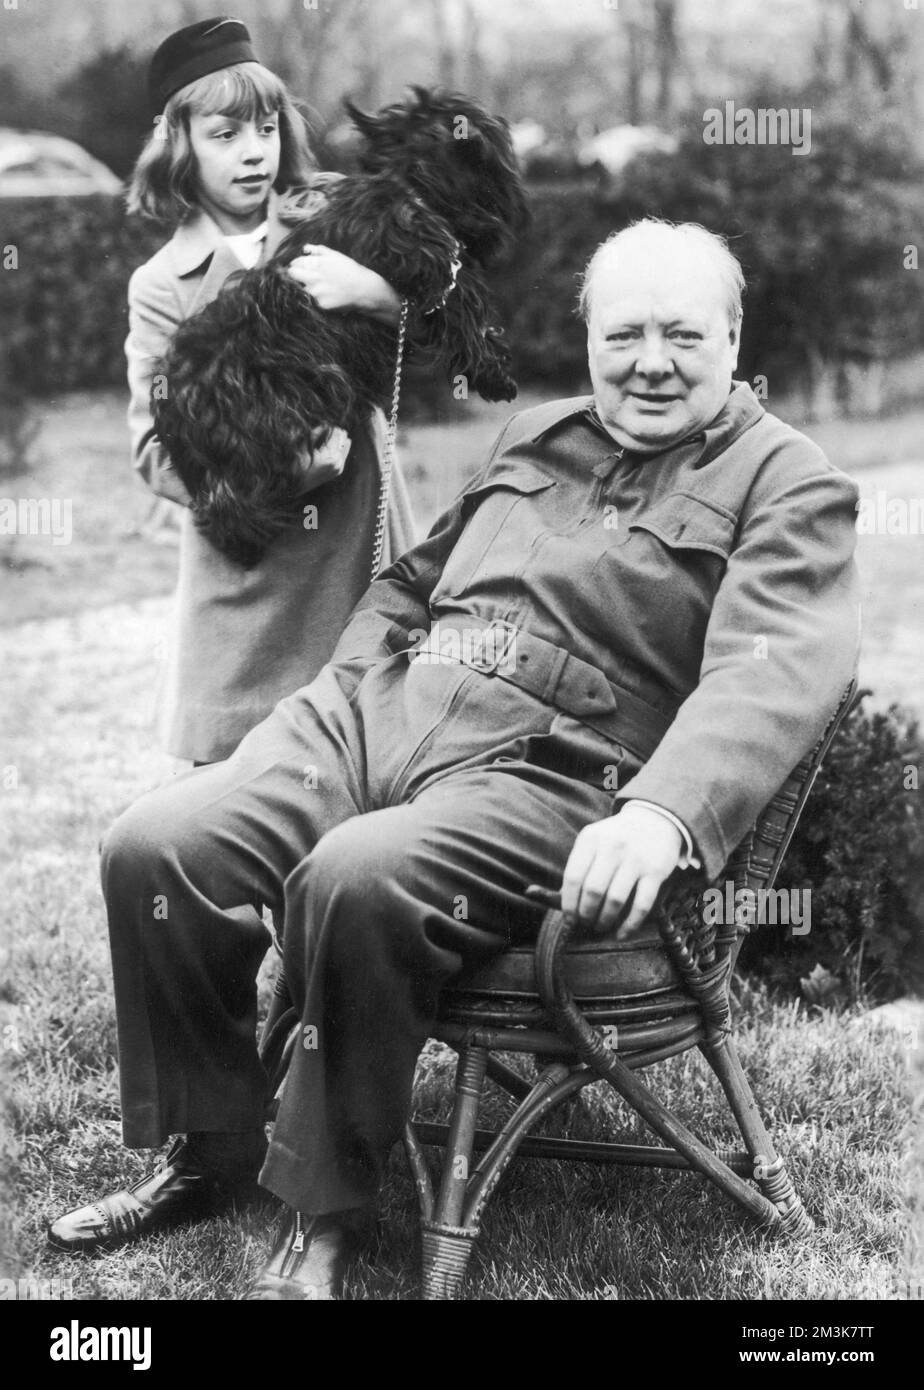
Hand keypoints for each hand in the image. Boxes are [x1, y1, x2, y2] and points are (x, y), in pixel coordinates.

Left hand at [287, 245, 401, 323]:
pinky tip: (330, 295)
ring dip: (309, 287)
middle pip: (293, 276)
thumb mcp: (336, 255)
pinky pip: (314, 301)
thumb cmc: (351, 270)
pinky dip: (319, 298)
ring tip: (324, 287)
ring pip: (303, 289)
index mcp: (315, 263)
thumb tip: (305, 249)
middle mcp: (312, 277)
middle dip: (296, 275)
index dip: (296, 266)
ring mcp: (316, 292)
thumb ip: (318, 250)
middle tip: (306, 277)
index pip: (294, 264)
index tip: (300, 268)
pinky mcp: (321, 304)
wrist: (364, 289)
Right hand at [294, 425, 351, 490]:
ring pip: (345, 445)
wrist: (294, 487)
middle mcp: (337, 463)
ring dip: (337, 440)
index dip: (330, 427)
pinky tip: (329, 447)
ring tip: (326, 439)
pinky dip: (338, 448)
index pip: (337, 433)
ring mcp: (339, 468)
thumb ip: (316, 433)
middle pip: (343, 439)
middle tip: (325, 432)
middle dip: (335, 433)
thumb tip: (326, 424)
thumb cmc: (295, 465)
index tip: (323, 427)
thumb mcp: (304, 446)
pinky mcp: (338, 471)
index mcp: (330, 456)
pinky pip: (343, 454)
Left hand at [560, 803, 682, 937]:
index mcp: (591, 839)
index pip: (573, 878)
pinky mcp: (657, 871)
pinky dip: (629, 925)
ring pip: (615, 900)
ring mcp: (636, 858)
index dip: (568, 904)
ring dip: (605, 921)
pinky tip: (621, 934)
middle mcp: (613, 846)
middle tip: (587, 923)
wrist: (654, 820)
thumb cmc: (614, 841)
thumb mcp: (591, 845)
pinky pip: (641, 906)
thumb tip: (534, 894)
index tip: (570, 919)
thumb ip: (572, 871)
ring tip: (601, 926)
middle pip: (592, 891)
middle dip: (586, 914)